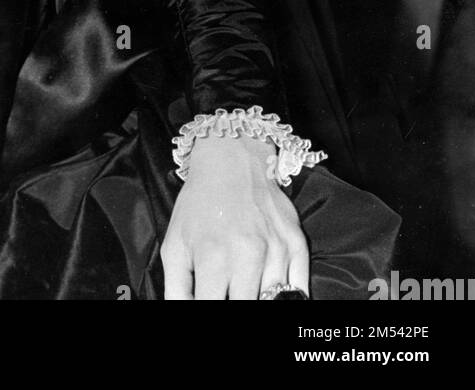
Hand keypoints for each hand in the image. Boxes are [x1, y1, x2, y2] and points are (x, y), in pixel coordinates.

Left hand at [161, 133, 308, 298]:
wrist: (232, 159)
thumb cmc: (200, 204)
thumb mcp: (175, 243)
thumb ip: (176, 289)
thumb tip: (183, 314)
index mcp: (212, 258)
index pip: (214, 311)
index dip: (210, 314)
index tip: (212, 302)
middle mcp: (248, 256)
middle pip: (247, 309)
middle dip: (235, 305)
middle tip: (227, 293)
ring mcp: (276, 250)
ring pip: (275, 301)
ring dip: (259, 297)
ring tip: (244, 285)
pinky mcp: (297, 243)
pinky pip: (300, 289)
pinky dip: (288, 295)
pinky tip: (271, 288)